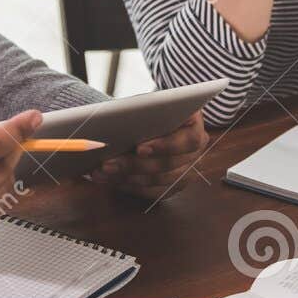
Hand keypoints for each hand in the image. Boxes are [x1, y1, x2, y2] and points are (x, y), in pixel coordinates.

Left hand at [87, 110, 207, 199]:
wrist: (158, 118)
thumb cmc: (152, 108)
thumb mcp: (149, 104)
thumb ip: (142, 113)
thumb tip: (116, 126)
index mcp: (195, 126)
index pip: (189, 140)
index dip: (165, 146)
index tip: (139, 148)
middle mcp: (196, 152)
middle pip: (168, 165)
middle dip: (134, 165)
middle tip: (107, 163)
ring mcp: (187, 171)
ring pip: (158, 182)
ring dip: (126, 178)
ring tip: (102, 172)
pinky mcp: (174, 186)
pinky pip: (152, 192)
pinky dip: (130, 187)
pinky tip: (111, 181)